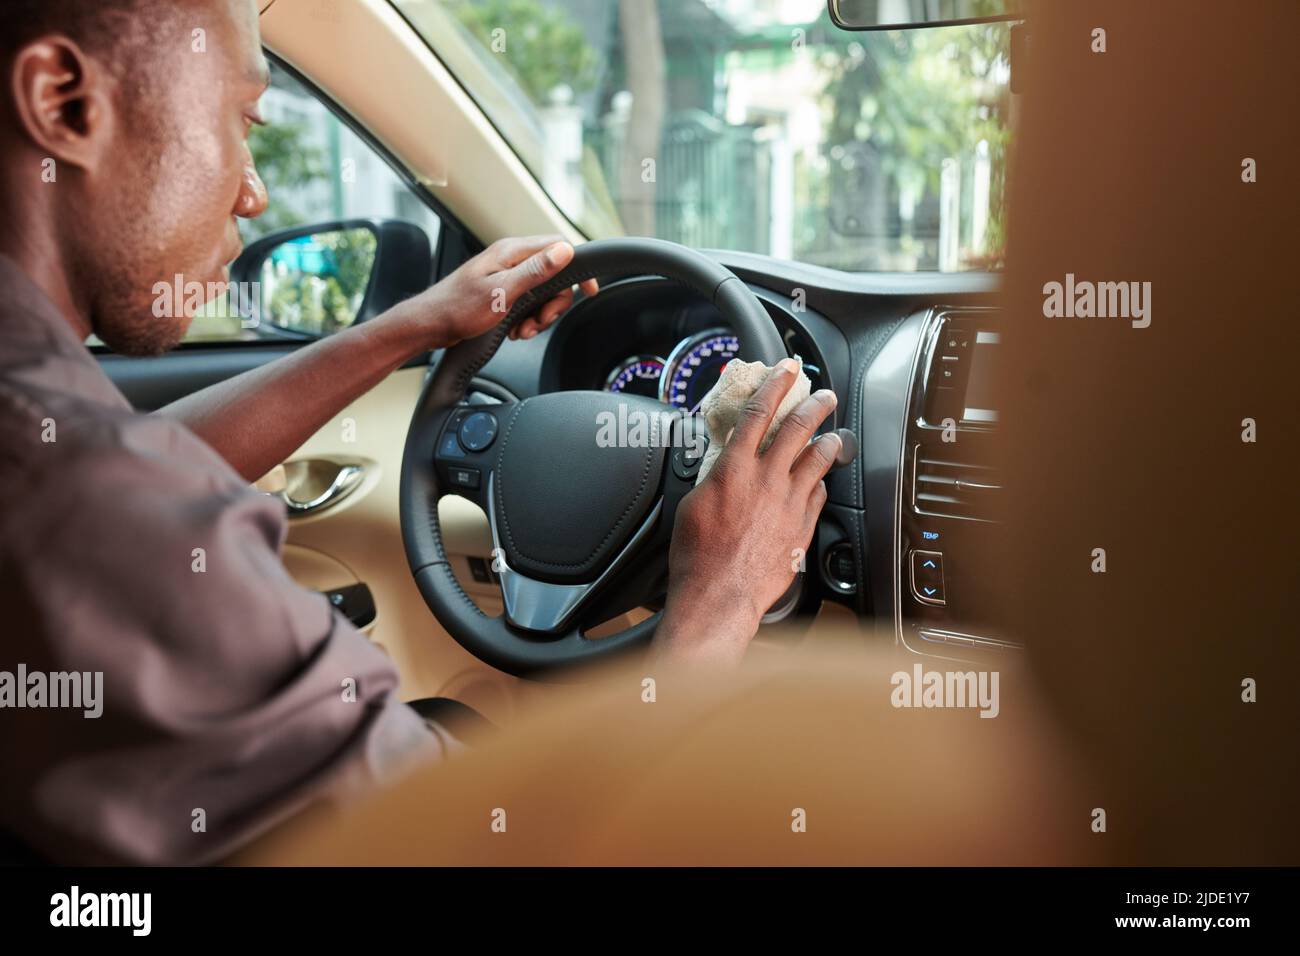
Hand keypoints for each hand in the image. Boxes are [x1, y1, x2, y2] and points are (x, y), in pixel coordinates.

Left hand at [386, 235, 597, 351]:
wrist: (430, 325)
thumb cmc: (457, 309)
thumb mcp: (502, 292)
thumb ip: (535, 271)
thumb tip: (565, 251)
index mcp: (512, 251)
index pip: (559, 246)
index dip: (578, 269)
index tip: (588, 290)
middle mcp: (511, 258)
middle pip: (554, 275)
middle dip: (553, 304)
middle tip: (539, 322)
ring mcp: (506, 274)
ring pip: (542, 292)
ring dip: (539, 315)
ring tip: (522, 330)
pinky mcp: (502, 290)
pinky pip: (528, 301)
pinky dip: (527, 318)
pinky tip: (514, 329)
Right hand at [653, 359, 841, 666]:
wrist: (719, 595)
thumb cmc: (698, 556)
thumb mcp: (692, 504)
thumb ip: (714, 478)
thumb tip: (722, 467)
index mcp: (735, 468)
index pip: (759, 413)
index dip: (774, 385)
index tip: (786, 370)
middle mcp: (767, 479)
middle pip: (798, 428)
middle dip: (814, 405)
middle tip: (823, 394)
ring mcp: (789, 503)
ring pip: (818, 460)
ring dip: (827, 441)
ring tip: (832, 435)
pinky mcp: (802, 527)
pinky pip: (818, 495)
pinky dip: (819, 483)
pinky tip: (819, 482)